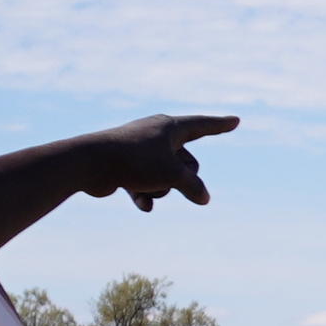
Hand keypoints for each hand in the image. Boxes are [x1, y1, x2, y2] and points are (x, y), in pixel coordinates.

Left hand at [82, 113, 238, 210]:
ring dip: (160, 188)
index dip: (221, 125)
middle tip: (167, 180)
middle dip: (181, 178)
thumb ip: (194, 187)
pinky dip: (145, 195)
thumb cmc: (134, 161)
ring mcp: (140, 150)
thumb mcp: (172, 174)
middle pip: (186, 163)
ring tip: (145, 188)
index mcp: (170, 127)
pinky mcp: (125, 166)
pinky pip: (146, 184)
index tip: (236, 121)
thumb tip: (204, 198)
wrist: (89, 164)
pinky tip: (141, 204)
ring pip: (166, 177)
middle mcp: (156, 135)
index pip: (203, 125)